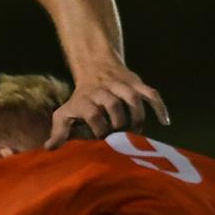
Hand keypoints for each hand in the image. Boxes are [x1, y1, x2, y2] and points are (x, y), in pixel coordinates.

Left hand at [48, 62, 168, 147]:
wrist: (95, 66)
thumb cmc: (80, 99)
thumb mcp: (65, 113)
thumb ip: (59, 132)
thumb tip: (49, 149)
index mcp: (85, 99)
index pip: (92, 113)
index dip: (98, 128)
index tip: (102, 139)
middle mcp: (103, 89)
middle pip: (113, 105)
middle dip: (118, 123)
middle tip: (121, 138)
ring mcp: (122, 85)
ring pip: (133, 98)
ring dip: (136, 117)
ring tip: (136, 133)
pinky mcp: (136, 83)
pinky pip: (151, 93)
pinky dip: (159, 107)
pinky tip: (164, 122)